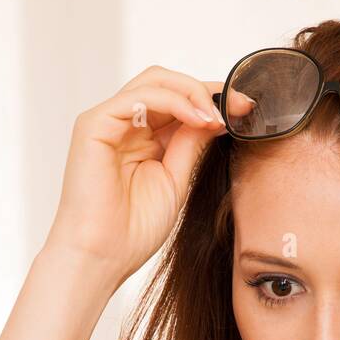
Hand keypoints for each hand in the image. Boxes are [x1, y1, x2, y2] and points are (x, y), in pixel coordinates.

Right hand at [44, 66, 239, 289]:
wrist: (102, 258)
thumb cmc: (133, 231)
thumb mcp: (177, 180)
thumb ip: (192, 145)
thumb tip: (217, 115)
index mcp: (142, 137)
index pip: (178, 101)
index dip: (212, 99)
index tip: (245, 109)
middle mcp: (124, 124)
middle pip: (168, 83)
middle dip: (208, 90)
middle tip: (239, 106)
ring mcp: (108, 121)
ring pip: (155, 81)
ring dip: (193, 93)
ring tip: (218, 118)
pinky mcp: (94, 124)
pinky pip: (138, 97)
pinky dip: (173, 102)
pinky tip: (198, 120)